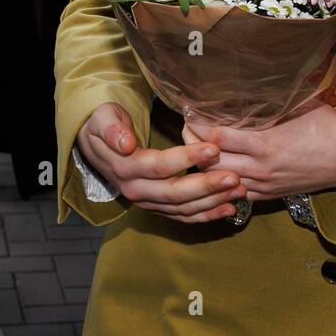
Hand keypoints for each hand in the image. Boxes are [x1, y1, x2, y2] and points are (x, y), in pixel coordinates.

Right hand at [78, 103, 245, 222]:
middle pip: (175, 193)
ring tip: (240, 190)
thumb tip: (126, 144)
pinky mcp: (158, 208)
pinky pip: (184, 217)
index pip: (159, 166)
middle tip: (234, 176)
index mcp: (125, 167)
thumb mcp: (102, 119)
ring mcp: (148, 203)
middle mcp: (136, 190)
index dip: (187, 158)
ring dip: (213, 202)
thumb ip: (112, 129)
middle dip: (207, 186)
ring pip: (183, 208)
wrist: (96, 148)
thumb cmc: (105, 125)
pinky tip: (230, 209)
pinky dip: (207, 215)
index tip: (213, 148)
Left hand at [181, 104, 335, 201]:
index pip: (216, 136)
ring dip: (205, 166)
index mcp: (265, 144)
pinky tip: (216, 171)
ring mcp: (264, 185)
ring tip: (196, 149)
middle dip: (193, 145)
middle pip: (211, 161)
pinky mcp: (269, 196)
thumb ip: (270, 102)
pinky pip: (236, 193)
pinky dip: (222, 182)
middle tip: (186, 129)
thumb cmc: (327, 127)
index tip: (189, 112)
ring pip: (219, 180)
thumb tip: (247, 86)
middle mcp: (260, 168)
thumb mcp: (298, 106)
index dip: (197, 125)